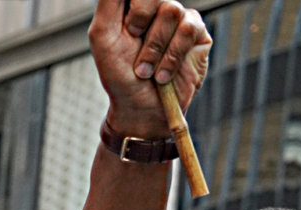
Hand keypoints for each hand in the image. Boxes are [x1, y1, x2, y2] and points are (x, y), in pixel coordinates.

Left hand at [90, 0, 209, 136]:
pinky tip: (163, 75)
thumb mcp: (102, 37)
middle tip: (133, 43)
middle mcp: (157, 9)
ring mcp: (179, 19)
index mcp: (132, 7)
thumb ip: (109, 2)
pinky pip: (187, 30)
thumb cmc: (118, 75)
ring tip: (147, 71)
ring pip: (171, 11)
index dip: (136, 7)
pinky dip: (170, 57)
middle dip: (140, 22)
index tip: (127, 27)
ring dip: (154, 48)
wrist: (141, 109)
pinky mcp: (198, 34)